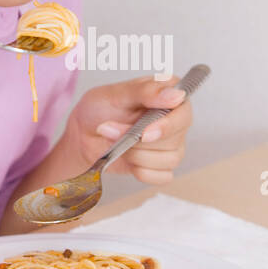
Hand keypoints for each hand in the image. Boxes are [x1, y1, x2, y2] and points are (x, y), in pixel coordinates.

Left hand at [64, 74, 191, 184]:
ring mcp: (172, 144)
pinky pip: (162, 177)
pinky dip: (141, 171)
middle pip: (175, 140)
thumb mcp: (116, 94)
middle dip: (138, 141)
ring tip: (117, 143)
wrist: (83, 135)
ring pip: (169, 160)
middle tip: (112, 130)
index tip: (145, 134)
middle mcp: (175, 119)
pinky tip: (127, 158)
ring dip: (136, 156)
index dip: (167, 126)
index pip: (184, 113)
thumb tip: (176, 95)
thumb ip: (146, 91)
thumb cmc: (99, 109)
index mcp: (169, 94)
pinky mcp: (163, 165)